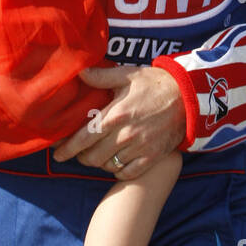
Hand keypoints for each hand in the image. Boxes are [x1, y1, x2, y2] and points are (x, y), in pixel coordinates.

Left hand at [53, 64, 185, 179]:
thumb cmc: (156, 83)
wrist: (189, 97)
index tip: (57, 154)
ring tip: (95, 155)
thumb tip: (79, 73)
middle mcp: (125, 135)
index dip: (66, 148)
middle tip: (77, 153)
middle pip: (92, 156)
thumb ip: (101, 76)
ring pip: (108, 165)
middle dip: (80, 157)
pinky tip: (115, 162)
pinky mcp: (152, 157)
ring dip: (98, 162)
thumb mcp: (128, 75)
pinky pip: (127, 173)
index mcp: (115, 115)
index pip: (83, 138)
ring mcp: (139, 148)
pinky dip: (117, 171)